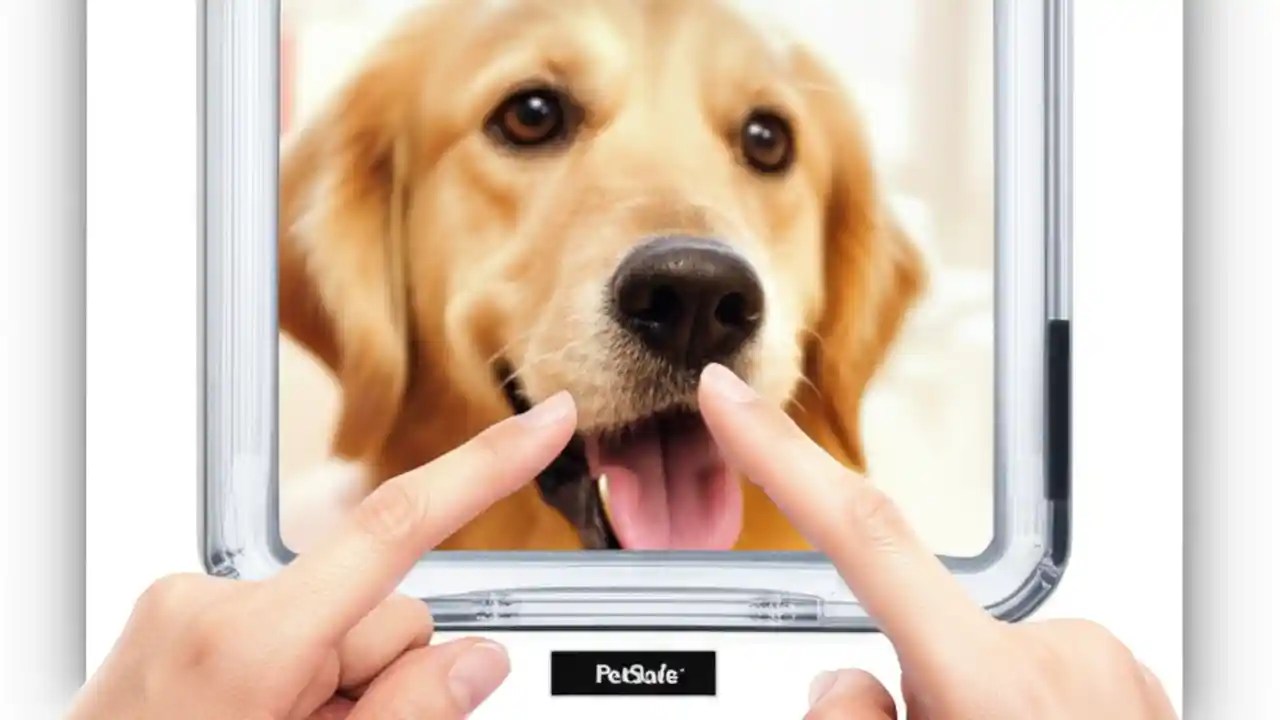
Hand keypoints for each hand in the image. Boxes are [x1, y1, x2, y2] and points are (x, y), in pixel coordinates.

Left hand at [68, 392, 577, 719]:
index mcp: (246, 645)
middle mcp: (207, 605)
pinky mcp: (174, 621)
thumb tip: (477, 660)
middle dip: (387, 675)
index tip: (544, 420)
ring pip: (335, 622)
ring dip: (339, 683)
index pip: (394, 527)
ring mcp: (182, 611)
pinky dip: (297, 678)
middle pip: (379, 606)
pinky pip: (285, 629)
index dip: (485, 466)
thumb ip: (411, 717)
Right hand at [698, 364, 1177, 719]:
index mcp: (996, 695)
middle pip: (909, 638)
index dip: (783, 456)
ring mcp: (1109, 670)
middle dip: (893, 698)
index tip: (732, 397)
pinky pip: (1030, 680)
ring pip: (969, 667)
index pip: (864, 535)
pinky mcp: (1134, 683)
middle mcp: (1066, 660)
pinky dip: (1011, 715)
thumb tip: (851, 687)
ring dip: (958, 714)